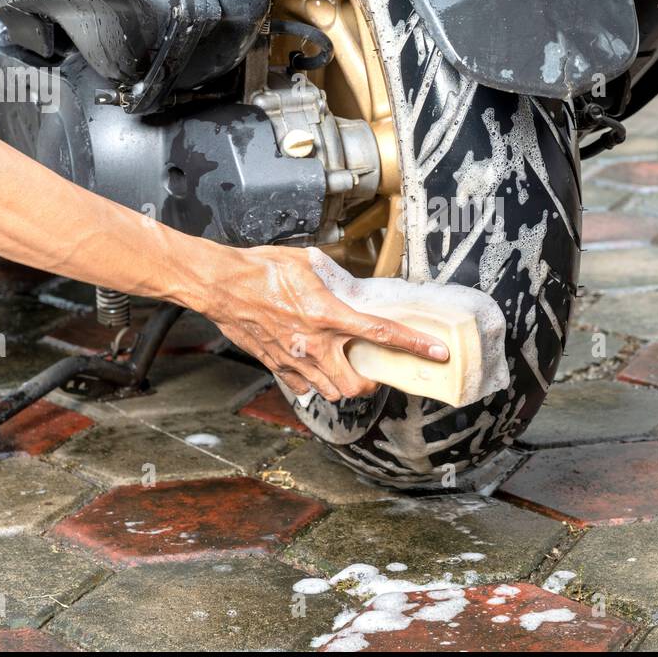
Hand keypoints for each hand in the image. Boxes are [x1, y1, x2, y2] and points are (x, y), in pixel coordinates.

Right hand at [195, 244, 448, 401]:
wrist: (221, 284)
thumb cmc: (260, 268)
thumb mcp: (308, 263)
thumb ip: (335, 277)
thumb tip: (351, 283)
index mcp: (328, 315)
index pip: (381, 334)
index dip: (414, 345)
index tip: (436, 353)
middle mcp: (314, 344)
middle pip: (357, 384)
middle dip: (371, 382)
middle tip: (374, 369)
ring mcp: (294, 360)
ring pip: (332, 393)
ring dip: (344, 385)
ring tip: (346, 368)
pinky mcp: (276, 366)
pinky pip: (304, 388)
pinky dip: (313, 384)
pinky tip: (315, 368)